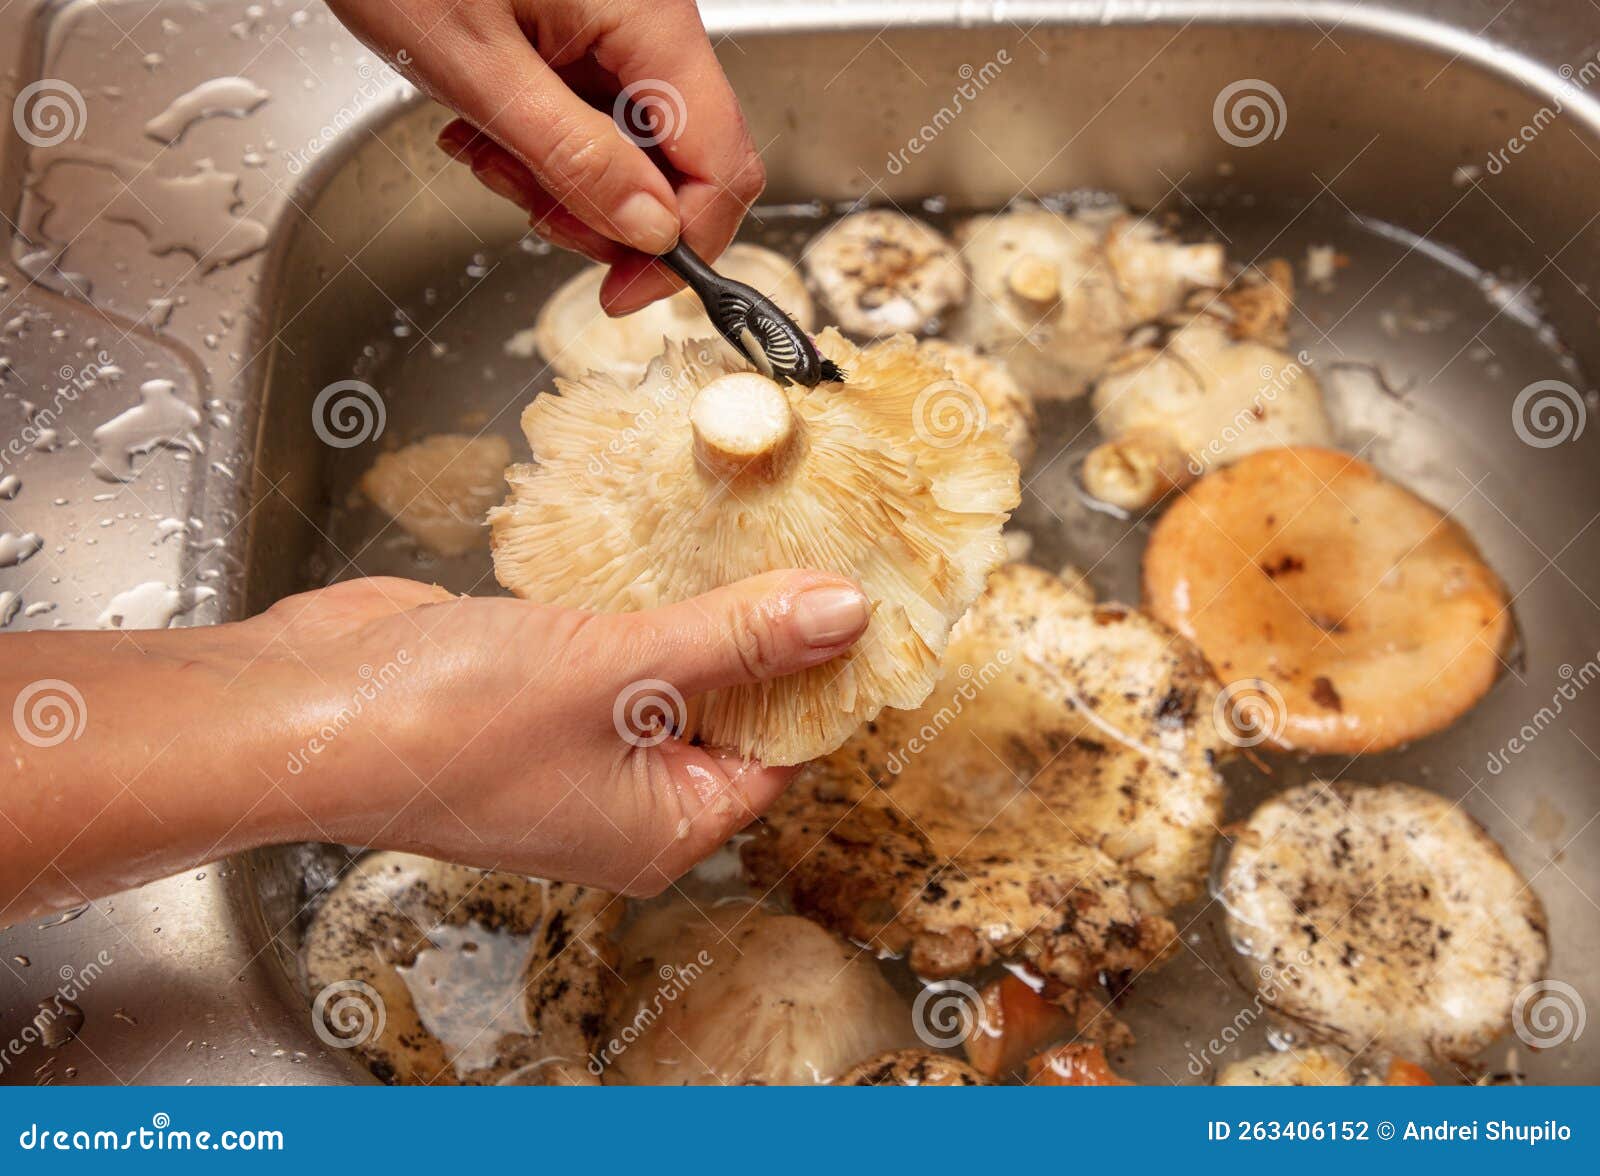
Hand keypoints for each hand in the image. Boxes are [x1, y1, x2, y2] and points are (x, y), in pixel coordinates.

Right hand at [0, 571, 867, 919]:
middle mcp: (628, 798)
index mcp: (665, 827)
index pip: (783, 756)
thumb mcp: (620, 671)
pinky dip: (644, 600)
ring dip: (706, 609)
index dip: (824, 679)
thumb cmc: (446, 723)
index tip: (863, 601)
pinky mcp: (539, 691)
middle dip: (768, 634)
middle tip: (820, 546)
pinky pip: (619, 646)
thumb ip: (737, 640)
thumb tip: (844, 616)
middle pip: (734, 710)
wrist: (300, 705)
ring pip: (675, 671)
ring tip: (763, 529)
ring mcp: (580, 746)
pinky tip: (671, 543)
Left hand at [324, 0, 765, 313]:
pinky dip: (543, 144)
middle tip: (532, 210)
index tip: (623, 291)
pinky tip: (487, 127)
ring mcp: (619, 29)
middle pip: (680, 166)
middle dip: (606, 213)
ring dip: (561, 181)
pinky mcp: (583, 35)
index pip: (723, 166)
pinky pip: (590, 117)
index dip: (684, 246)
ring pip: (629, 151)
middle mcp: (650, 23)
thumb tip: (652, 233)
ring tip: (487, 151)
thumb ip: (575, 158)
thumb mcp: (481, 72)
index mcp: (650, 21)